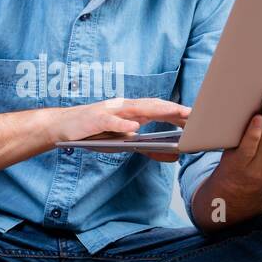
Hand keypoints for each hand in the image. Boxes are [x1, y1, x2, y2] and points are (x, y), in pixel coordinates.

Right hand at [48, 96, 190, 161]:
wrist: (63, 127)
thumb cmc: (94, 133)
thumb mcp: (122, 142)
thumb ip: (147, 146)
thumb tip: (173, 155)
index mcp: (131, 112)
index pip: (159, 109)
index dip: (178, 112)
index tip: (198, 117)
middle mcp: (123, 108)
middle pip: (153, 106)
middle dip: (174, 109)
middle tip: (194, 115)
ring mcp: (109, 112)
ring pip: (137, 109)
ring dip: (157, 110)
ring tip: (175, 113)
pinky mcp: (95, 120)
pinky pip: (111, 122)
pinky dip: (122, 124)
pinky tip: (134, 127)